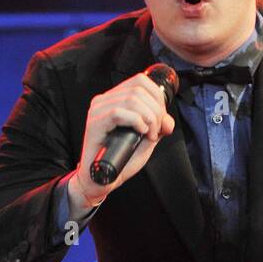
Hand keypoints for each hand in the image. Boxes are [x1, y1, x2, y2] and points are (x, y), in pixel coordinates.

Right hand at [75, 72, 175, 204]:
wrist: (103, 179)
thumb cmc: (121, 159)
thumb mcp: (146, 139)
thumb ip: (158, 126)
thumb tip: (168, 120)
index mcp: (115, 98)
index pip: (141, 81)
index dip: (157, 98)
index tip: (161, 120)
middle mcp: (104, 100)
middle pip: (139, 90)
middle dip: (156, 111)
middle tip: (156, 131)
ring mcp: (97, 110)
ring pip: (131, 99)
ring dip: (149, 118)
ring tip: (149, 134)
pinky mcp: (94, 123)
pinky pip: (118, 112)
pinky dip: (136, 121)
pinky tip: (140, 133)